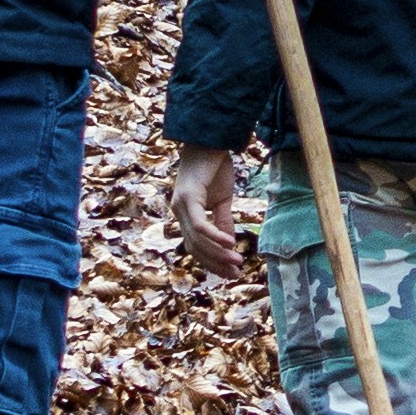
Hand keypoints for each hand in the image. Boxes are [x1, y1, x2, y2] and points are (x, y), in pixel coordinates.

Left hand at [166, 144, 249, 272]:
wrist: (211, 140)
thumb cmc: (215, 167)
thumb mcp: (223, 200)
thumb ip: (223, 222)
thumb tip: (229, 245)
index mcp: (185, 215)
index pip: (195, 247)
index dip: (212, 262)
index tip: (230, 273)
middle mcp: (178, 213)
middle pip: (195, 248)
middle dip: (215, 263)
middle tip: (235, 273)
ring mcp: (180, 206)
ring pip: (197, 240)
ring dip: (218, 253)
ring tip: (237, 261)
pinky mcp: (187, 198)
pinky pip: (201, 225)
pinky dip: (215, 236)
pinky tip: (230, 243)